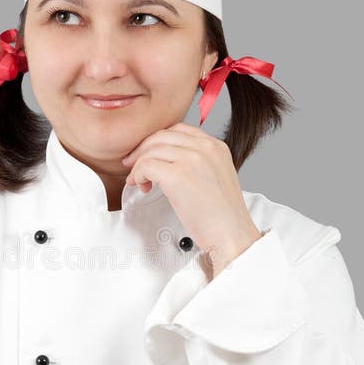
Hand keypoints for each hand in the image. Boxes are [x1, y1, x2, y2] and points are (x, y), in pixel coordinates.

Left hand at [121, 123, 262, 272]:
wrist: (231, 234)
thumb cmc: (223, 216)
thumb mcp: (217, 178)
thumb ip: (200, 164)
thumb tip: (171, 163)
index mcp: (216, 146)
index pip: (179, 130)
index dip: (158, 141)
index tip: (148, 153)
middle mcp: (205, 148)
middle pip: (162, 136)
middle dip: (142, 149)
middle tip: (132, 164)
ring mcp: (192, 159)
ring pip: (152, 149)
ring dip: (138, 165)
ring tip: (138, 181)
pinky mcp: (178, 175)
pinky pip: (146, 165)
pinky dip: (138, 175)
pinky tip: (142, 186)